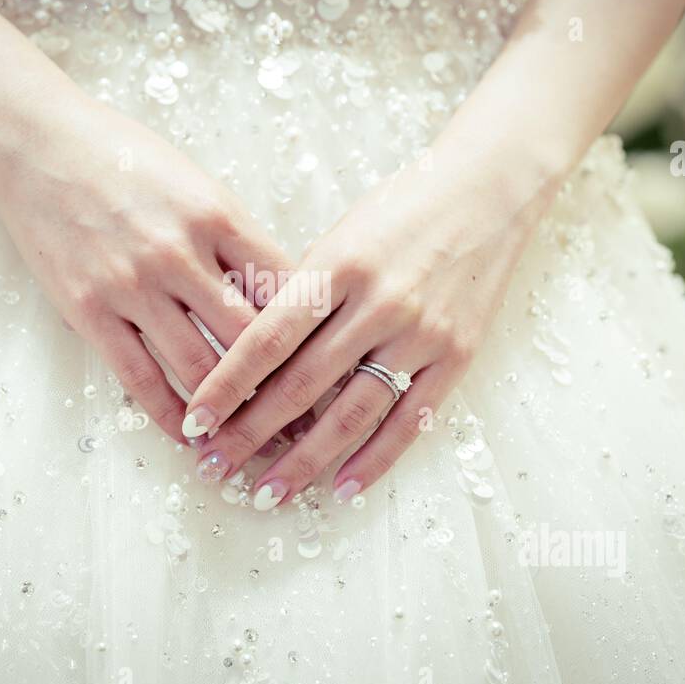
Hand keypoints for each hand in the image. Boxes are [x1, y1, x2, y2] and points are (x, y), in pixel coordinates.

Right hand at [0, 91, 290, 442]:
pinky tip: (195, 439)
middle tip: (314, 426)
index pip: (286, 290)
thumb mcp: (197, 185)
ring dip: (236, 417)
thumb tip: (285, 300)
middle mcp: (180, 254)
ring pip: (201, 370)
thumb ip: (237, 241)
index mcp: (219, 217)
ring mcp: (132, 287)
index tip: (338, 372)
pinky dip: (174, 418)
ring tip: (262, 447)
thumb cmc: (125, 158)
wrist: (37, 143)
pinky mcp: (90, 313)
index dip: (317, 338)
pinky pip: (141, 381)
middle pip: (252, 339)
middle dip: (289, 390)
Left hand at [183, 151, 559, 507]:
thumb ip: (302, 292)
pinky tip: (341, 488)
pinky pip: (410, 421)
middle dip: (251, 433)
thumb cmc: (403, 210)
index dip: (226, 385)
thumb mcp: (340, 235)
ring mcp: (421, 334)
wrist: (490, 192)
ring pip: (352, 413)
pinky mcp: (456, 356)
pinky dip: (375, 460)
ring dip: (305, 460)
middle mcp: (379, 303)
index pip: (268, 338)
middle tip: (214, 466)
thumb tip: (255, 354)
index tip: (194, 422)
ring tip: (269, 491)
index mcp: (339, 265)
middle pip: (303, 384)